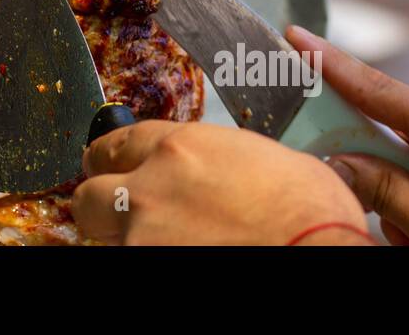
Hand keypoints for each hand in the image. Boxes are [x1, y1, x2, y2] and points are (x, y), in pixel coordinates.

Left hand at [73, 120, 370, 245]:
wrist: (319, 251)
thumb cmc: (311, 215)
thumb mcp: (266, 161)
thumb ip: (221, 162)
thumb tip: (221, 175)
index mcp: (180, 149)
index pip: (117, 143)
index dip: (112, 160)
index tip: (110, 168)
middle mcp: (150, 187)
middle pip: (90, 193)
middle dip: (102, 202)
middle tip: (119, 212)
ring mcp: (144, 234)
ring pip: (108, 237)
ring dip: (128, 238)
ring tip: (165, 242)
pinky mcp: (145, 265)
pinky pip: (128, 259)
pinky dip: (146, 258)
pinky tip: (176, 258)